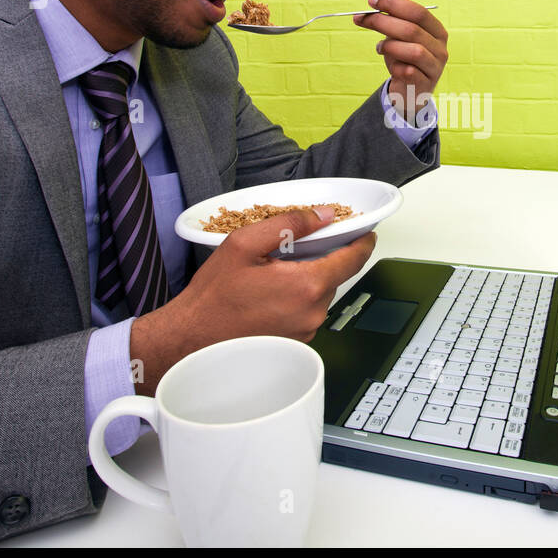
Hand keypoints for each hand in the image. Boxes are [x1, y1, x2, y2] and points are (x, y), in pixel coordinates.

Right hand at [129, 207, 375, 394]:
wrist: (191, 339)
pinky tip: (272, 293)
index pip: (353, 259)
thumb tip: (324, 215)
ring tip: (278, 271)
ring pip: (321, 294)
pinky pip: (308, 312)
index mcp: (307, 285)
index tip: (365, 231)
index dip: (363, 242)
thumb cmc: (214, 296)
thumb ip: (289, 224)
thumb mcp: (245, 244)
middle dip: (324, 258)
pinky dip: (298, 298)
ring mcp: (306, 331)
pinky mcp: (297, 342)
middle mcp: (313, 312)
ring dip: (309, 280)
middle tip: (300, 246)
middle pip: (335, 276)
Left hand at [352, 0, 448, 123]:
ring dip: (389, 46)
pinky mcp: (425, 85)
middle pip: (412, 30)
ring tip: (379, 47)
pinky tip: (390, 65)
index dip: (394, 4)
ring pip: (413, 51)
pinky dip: (394, 66)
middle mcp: (440, 48)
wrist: (410, 93)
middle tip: (362, 18)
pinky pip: (407, 71)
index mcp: (437, 31)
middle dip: (383, 22)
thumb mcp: (401, 36)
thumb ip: (398, 16)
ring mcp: (435, 68)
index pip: (418, 12)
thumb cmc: (405, 60)